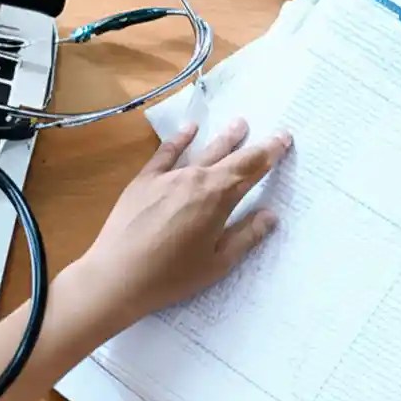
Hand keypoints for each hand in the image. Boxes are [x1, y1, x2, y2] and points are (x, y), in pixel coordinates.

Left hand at [72, 119, 292, 327]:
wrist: (117, 275)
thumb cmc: (171, 276)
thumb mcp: (217, 263)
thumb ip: (246, 236)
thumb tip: (270, 215)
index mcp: (218, 198)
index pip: (251, 169)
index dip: (270, 153)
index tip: (283, 139)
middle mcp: (195, 179)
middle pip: (230, 157)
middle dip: (253, 146)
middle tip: (271, 133)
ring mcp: (167, 177)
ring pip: (201, 151)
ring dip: (222, 138)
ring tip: (238, 124)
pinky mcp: (144, 180)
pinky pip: (166, 153)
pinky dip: (180, 139)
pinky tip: (190, 129)